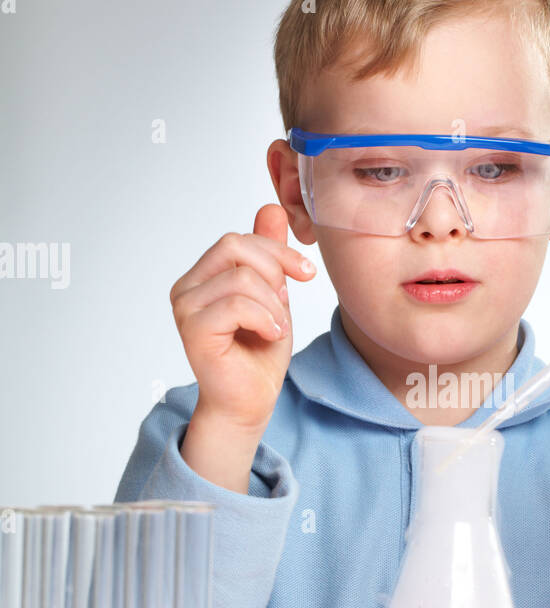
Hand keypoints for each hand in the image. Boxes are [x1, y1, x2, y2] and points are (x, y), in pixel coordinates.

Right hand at [170, 204, 316, 434]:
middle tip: (284, 305)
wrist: (251, 401)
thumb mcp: (274, 295)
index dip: (278, 251)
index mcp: (203, 275)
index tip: (306, 273)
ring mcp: (185, 307)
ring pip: (240, 277)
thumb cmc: (259, 353)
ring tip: (275, 327)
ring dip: (272, 304)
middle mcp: (187, 287)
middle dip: (274, 271)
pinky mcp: (192, 329)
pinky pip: (236, 304)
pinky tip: (270, 335)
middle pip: (234, 246)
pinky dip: (264, 318)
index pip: (238, 239)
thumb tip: (271, 207)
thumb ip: (268, 255)